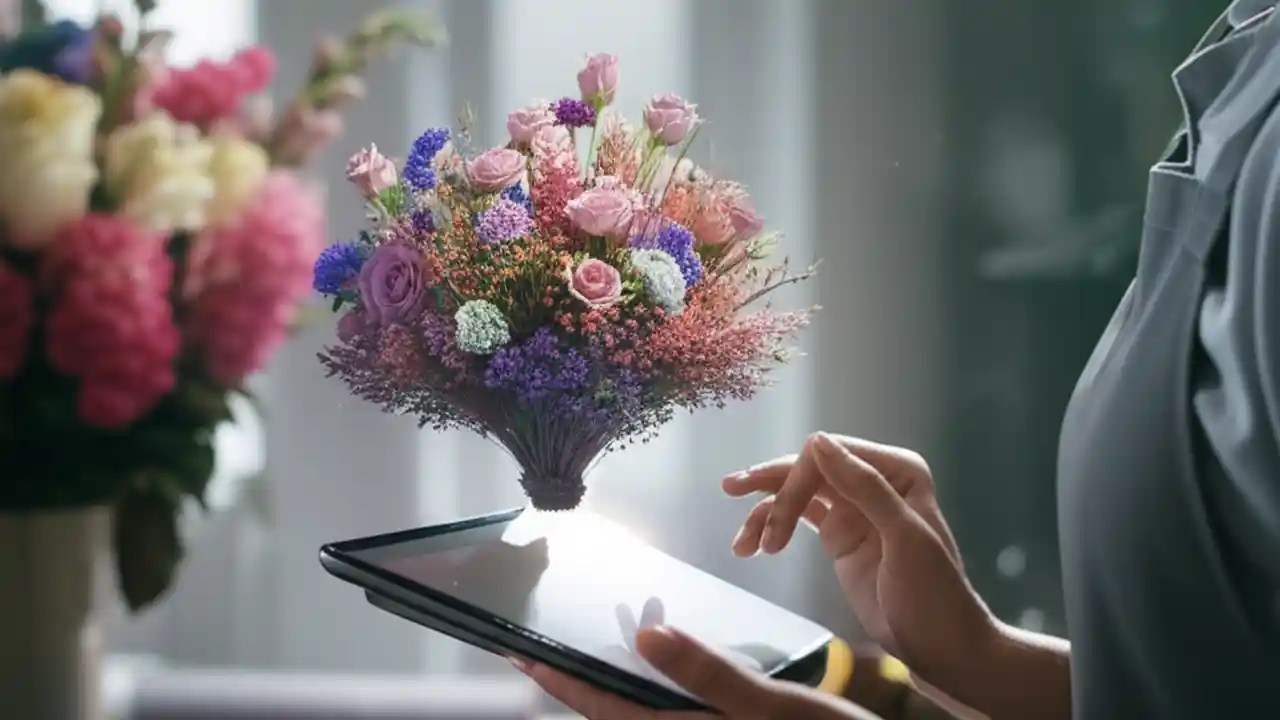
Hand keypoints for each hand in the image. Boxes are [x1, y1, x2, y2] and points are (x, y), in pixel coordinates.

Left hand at [514, 625, 881, 718]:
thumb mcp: (772, 707)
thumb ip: (707, 673)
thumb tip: (644, 639)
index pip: (602, 710)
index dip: (556, 679)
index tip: (516, 649)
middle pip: (613, 714)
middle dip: (577, 677)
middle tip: (546, 635)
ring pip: (641, 713)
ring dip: (613, 682)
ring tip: (597, 637)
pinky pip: (671, 714)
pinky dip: (653, 688)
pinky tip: (663, 659)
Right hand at [723, 432, 996, 690]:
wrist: (942, 646)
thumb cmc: (934, 594)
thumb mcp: (904, 538)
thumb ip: (865, 487)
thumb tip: (816, 440)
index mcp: (897, 471)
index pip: (831, 454)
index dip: (796, 478)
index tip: (775, 522)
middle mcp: (873, 480)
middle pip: (808, 469)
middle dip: (772, 486)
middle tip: (731, 491)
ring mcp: (853, 507)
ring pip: (797, 493)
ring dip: (765, 511)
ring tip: (742, 545)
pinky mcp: (838, 534)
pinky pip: (796, 517)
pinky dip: (770, 526)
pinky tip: (749, 546)